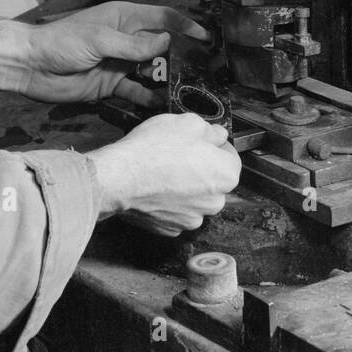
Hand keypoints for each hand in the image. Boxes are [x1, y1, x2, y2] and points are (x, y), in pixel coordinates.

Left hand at [0, 2, 208, 104]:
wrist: (31, 67)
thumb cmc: (63, 42)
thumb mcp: (101, 40)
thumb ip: (134, 45)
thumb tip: (166, 42)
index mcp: (126, 19)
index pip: (163, 18)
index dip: (185, 25)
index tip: (206, 37)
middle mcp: (128, 40)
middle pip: (162, 46)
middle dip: (182, 56)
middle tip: (205, 69)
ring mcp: (121, 63)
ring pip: (153, 71)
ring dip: (169, 79)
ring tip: (189, 89)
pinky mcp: (112, 85)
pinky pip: (137, 92)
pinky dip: (150, 98)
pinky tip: (163, 105)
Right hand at [94, 113, 239, 235]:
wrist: (121, 177)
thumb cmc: (155, 149)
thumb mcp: (189, 122)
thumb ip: (211, 130)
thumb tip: (216, 135)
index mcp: (226, 175)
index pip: (230, 157)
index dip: (214, 146)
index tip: (201, 142)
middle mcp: (215, 202)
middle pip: (212, 180)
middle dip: (200, 168)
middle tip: (178, 154)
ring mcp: (192, 219)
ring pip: (193, 198)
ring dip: (184, 187)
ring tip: (163, 170)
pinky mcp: (170, 229)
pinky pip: (175, 212)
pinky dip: (167, 202)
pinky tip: (155, 186)